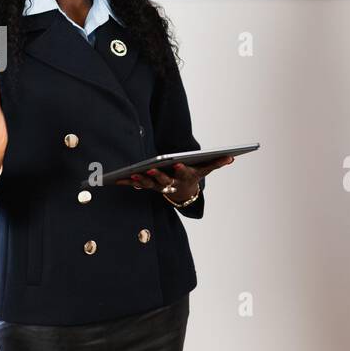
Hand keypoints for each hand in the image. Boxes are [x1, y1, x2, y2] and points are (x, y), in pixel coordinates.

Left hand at [116, 155, 235, 202]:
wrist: (183, 193)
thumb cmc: (193, 176)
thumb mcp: (205, 170)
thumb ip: (217, 163)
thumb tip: (231, 157)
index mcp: (184, 178)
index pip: (183, 173)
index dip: (180, 169)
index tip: (177, 163)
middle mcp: (171, 184)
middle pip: (164, 180)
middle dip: (157, 175)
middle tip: (150, 169)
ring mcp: (158, 186)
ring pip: (149, 184)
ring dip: (141, 180)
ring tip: (133, 175)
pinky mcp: (148, 185)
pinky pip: (136, 184)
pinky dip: (127, 182)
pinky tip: (117, 179)